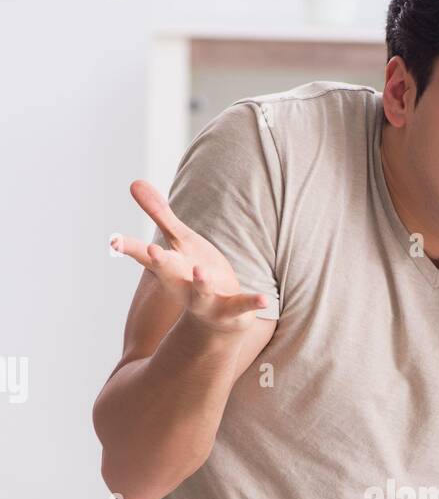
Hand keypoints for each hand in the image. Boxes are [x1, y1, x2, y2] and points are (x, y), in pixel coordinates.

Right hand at [109, 180, 269, 333]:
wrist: (218, 316)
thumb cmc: (194, 271)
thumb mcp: (180, 241)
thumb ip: (159, 214)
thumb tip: (134, 182)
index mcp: (170, 267)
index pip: (145, 255)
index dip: (128, 247)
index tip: (113, 240)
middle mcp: (183, 284)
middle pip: (169, 274)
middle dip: (161, 263)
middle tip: (151, 251)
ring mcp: (207, 299)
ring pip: (201, 293)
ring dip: (201, 283)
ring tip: (200, 271)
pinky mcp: (231, 308)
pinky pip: (242, 305)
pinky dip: (252, 303)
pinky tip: (264, 299)